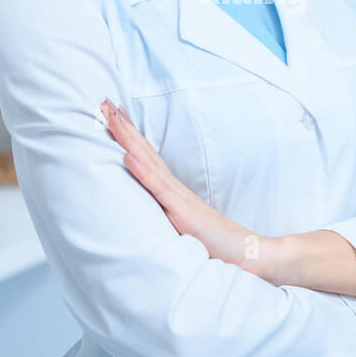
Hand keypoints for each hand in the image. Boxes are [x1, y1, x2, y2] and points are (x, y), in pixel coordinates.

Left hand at [100, 99, 275, 276]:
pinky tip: (128, 155)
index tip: (113, 116)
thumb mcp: (189, 230)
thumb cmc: (219, 246)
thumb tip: (153, 216)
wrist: (251, 254)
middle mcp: (176, 190)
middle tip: (104, 101)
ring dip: (128, 139)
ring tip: (111, 116)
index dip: (130, 137)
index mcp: (176, 194)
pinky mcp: (184, 215)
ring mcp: (180, 200)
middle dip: (124, 127)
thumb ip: (172, 219)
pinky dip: (142, 171)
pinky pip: (160, 190)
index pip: (148, 158)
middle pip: (145, 152)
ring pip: (149, 163)